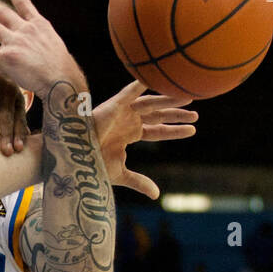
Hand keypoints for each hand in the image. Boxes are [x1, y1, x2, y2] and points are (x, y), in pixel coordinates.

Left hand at [0, 0, 81, 99]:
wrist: (62, 79)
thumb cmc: (62, 69)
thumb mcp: (53, 47)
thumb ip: (40, 42)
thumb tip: (33, 47)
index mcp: (38, 25)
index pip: (24, 4)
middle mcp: (25, 30)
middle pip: (2, 13)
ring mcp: (15, 42)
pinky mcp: (8, 58)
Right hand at [0, 70, 29, 154]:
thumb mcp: (5, 97)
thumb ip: (14, 113)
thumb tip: (26, 135)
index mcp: (16, 95)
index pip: (19, 118)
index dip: (19, 134)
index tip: (18, 150)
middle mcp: (7, 87)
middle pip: (6, 116)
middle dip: (6, 135)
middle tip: (6, 152)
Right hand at [93, 81, 197, 199]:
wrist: (75, 157)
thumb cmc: (93, 163)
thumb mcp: (121, 174)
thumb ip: (139, 182)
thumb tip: (156, 195)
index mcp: (131, 134)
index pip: (158, 131)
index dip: (175, 131)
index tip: (193, 130)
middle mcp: (129, 120)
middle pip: (159, 115)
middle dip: (177, 115)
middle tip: (196, 115)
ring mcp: (123, 111)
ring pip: (152, 103)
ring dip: (169, 101)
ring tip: (188, 100)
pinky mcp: (115, 104)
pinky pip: (132, 90)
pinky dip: (143, 83)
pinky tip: (159, 76)